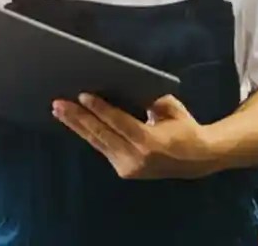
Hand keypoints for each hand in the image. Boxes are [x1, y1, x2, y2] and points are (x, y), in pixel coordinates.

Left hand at [53, 94, 220, 179]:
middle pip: (101, 134)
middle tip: (59, 103)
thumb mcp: (171, 108)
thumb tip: (122, 87)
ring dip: (77, 126)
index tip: (82, 95)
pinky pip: (103, 148)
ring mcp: (129, 167)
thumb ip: (149, 100)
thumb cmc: (184, 128)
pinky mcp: (124, 171)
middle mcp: (136, 157)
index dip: (99, 108)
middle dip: (78, 118)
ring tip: (59, 112)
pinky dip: (89, 134)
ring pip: (98, 143)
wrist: (198, 160)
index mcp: (150, 142)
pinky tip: (75, 123)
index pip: (118, 122)